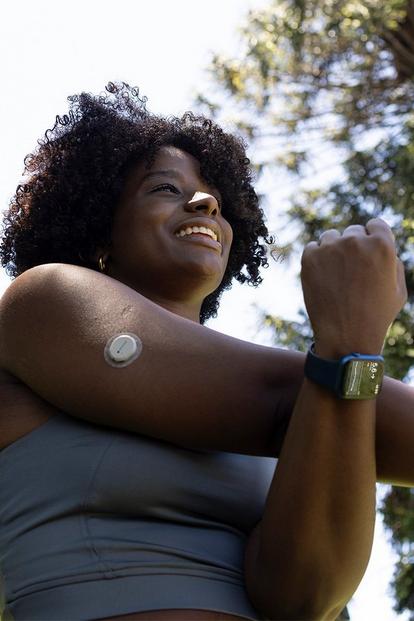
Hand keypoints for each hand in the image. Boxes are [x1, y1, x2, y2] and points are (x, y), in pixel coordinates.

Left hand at [300, 218, 406, 357]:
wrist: (346, 336)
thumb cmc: (376, 316)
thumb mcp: (398, 289)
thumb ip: (392, 261)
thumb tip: (379, 245)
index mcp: (382, 246)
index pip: (375, 224)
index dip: (372, 237)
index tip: (367, 251)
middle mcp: (355, 242)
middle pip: (353, 231)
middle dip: (353, 246)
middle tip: (351, 271)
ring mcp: (330, 248)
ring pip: (331, 237)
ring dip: (333, 249)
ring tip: (337, 275)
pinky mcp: (310, 257)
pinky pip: (313, 248)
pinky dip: (317, 259)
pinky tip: (323, 277)